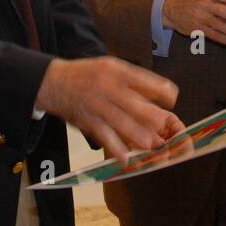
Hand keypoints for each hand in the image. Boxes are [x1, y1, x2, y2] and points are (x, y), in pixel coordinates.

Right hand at [35, 57, 183, 158]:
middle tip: (165, 126)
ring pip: (121, 123)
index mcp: (117, 72)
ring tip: (152, 144)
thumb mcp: (110, 66)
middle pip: (135, 104)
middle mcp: (108, 88)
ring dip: (139, 136)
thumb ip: (132, 79)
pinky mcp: (89, 122)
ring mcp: (98, 106)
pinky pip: (104, 137)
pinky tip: (126, 158)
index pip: (144, 80)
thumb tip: (157, 93)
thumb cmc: (86, 74)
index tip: (171, 98)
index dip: (162, 90)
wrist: (53, 82)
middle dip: (152, 117)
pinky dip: (116, 149)